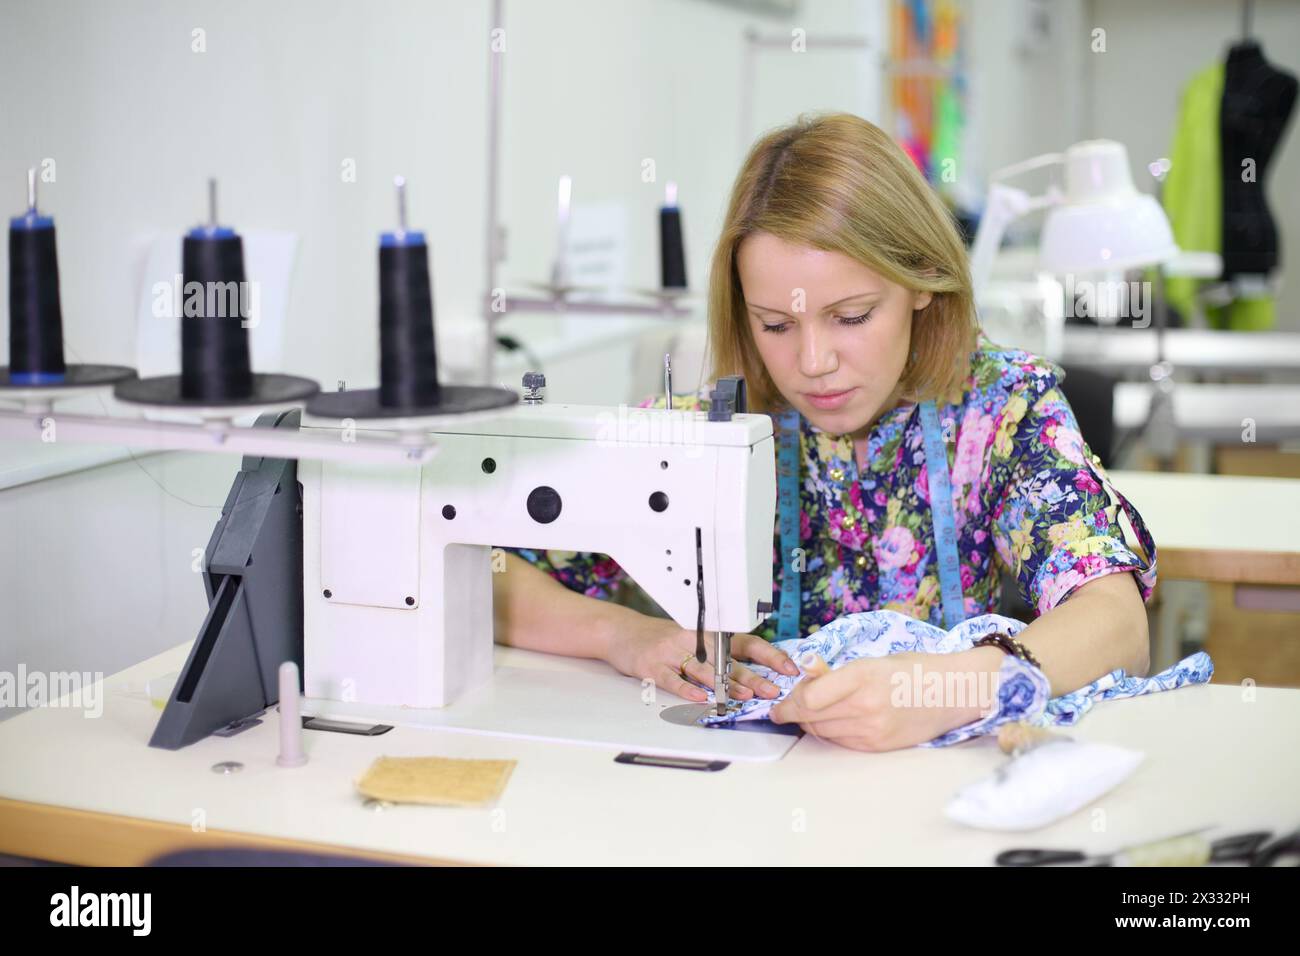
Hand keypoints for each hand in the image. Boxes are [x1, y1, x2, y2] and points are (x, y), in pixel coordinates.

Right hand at [604, 616, 798, 702]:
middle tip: (770, 690)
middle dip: (752, 676)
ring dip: (724, 683)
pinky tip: (699, 698)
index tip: (788, 668)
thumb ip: (721, 653)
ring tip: (742, 695)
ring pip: (703, 668)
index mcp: (708, 634)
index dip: (769, 655)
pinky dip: (686, 689)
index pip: (746, 642)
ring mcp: (672, 652)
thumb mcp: (694, 639)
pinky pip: (672, 678)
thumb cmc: (663, 639)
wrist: (622, 632)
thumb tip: (757, 673)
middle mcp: (693, 640)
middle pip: (728, 658)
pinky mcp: (652, 665)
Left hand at [770, 650, 996, 750]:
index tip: (779, 703)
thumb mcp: (872, 661)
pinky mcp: (878, 746)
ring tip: (807, 714)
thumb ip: (837, 674)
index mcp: (862, 675)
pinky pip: (840, 742)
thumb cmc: (913, 669)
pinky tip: (832, 722)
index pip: (809, 697)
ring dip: (809, 724)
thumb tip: (804, 678)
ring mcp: (873, 729)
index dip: (788, 702)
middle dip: (792, 714)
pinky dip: (829, 733)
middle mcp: (866, 705)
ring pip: (822, 732)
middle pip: (811, 716)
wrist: (953, 692)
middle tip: (784, 710)